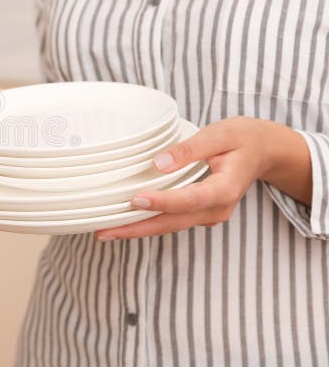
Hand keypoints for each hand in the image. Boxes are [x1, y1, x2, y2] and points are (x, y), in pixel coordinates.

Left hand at [95, 116, 311, 240]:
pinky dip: (148, 223)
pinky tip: (123, 222)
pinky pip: (171, 221)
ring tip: (105, 231)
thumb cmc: (242, 138)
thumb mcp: (220, 134)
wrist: (263, 151)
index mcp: (225, 188)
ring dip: (138, 230)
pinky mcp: (199, 213)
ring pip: (169, 226)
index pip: (190, 199)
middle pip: (173, 223)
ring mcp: (208, 214)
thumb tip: (159, 163)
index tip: (136, 200)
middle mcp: (217, 208)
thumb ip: (190, 149)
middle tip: (104, 232)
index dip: (163, 202)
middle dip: (137, 229)